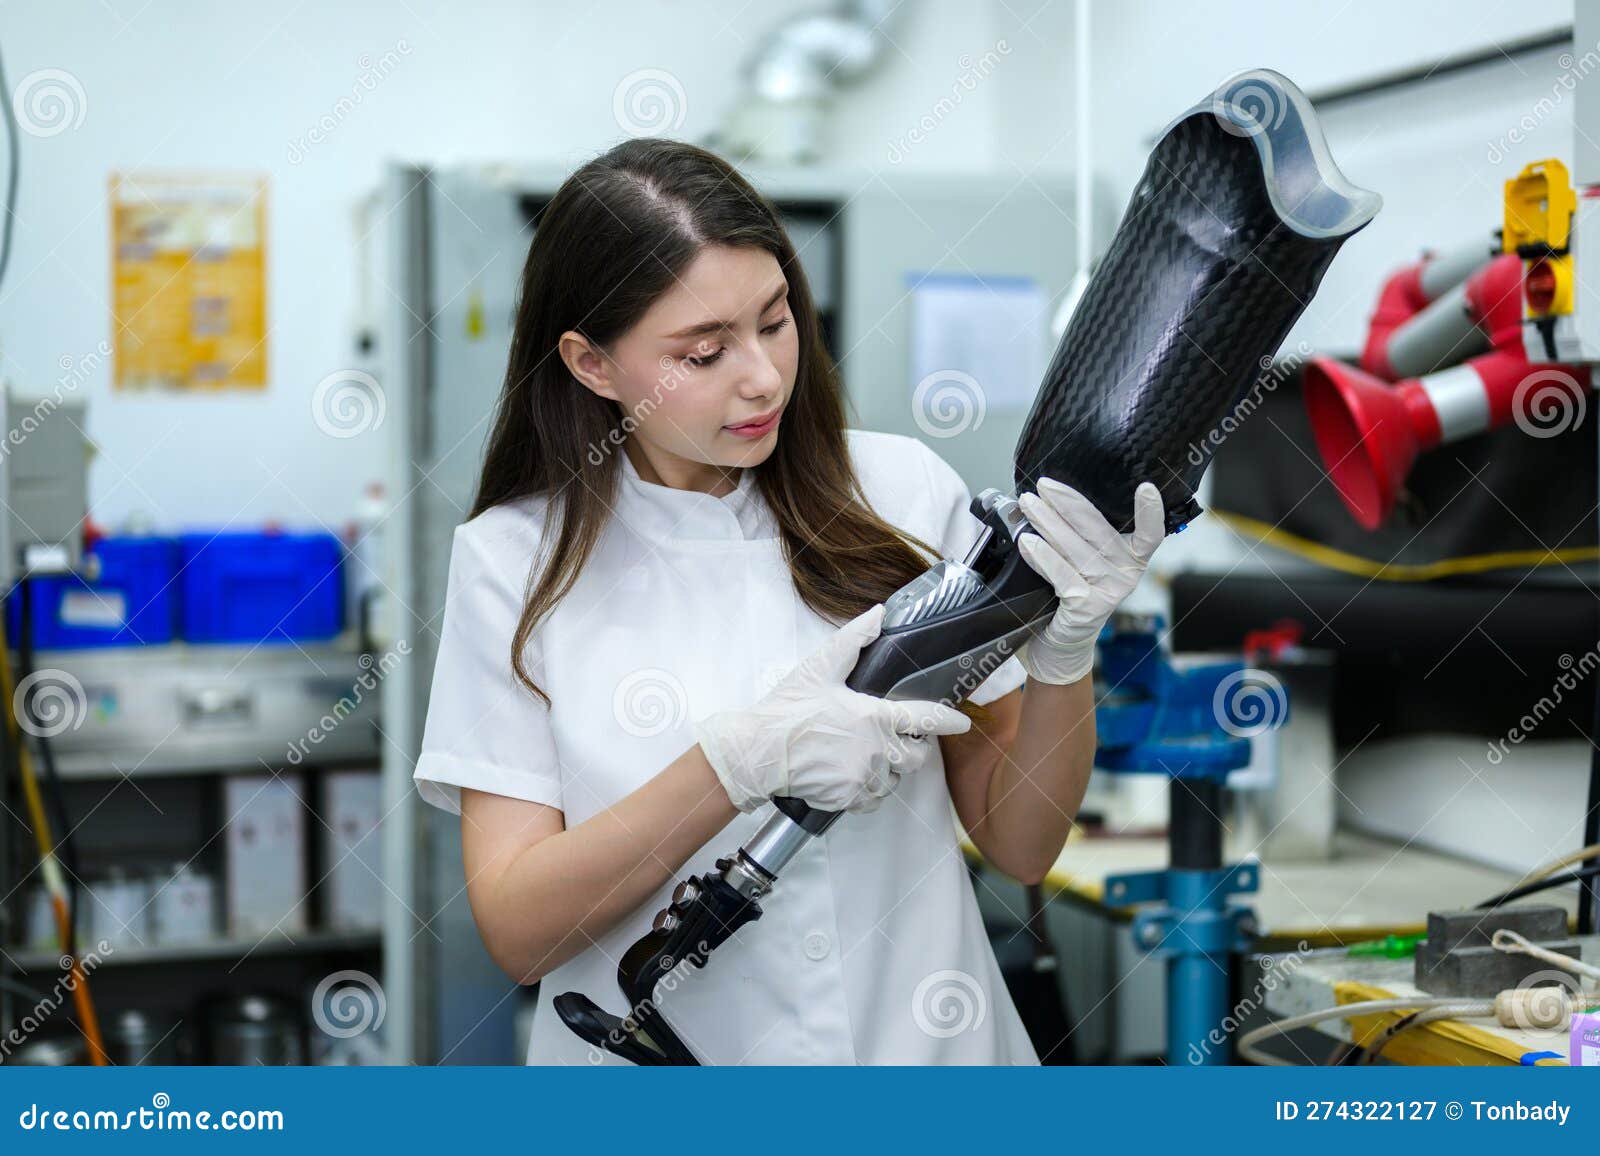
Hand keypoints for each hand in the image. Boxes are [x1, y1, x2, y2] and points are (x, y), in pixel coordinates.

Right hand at [694, 603, 972, 813]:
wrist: (759, 752)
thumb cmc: (788, 709)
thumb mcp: (820, 667)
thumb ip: (853, 640)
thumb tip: (879, 613)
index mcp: (874, 718)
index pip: (926, 720)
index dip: (948, 721)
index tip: (962, 722)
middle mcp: (876, 752)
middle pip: (917, 757)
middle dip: (915, 748)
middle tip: (899, 738)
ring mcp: (863, 779)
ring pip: (894, 780)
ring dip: (889, 769)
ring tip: (869, 755)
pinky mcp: (848, 799)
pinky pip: (873, 799)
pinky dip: (869, 789)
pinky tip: (853, 774)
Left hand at [1014, 479, 1164, 684]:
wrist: (1058, 646)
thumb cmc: (1069, 596)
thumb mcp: (1083, 563)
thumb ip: (1080, 536)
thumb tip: (1050, 497)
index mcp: (1132, 558)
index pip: (1150, 534)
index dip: (1151, 512)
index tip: (1146, 487)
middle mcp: (1126, 575)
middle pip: (1098, 530)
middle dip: (1067, 503)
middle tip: (1043, 485)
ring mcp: (1109, 592)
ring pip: (1076, 549)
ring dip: (1048, 523)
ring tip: (1028, 505)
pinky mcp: (1087, 608)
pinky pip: (1061, 575)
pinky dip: (1042, 556)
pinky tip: (1027, 542)